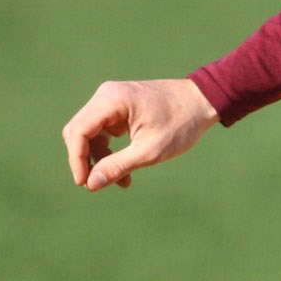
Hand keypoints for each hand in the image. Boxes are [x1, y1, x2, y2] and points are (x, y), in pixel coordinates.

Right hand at [61, 78, 219, 190]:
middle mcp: (106, 95)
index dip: (77, 159)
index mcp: (112, 100)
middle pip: (79, 131)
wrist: (203, 102)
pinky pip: (102, 131)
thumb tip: (91, 184)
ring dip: (100, 159)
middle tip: (97, 184)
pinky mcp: (118, 108)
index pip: (79, 131)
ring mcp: (111, 100)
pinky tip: (125, 170)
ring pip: (89, 134)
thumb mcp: (150, 151)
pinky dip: (109, 151)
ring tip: (122, 182)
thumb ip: (118, 166)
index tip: (84, 183)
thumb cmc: (181, 123)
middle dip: (86, 160)